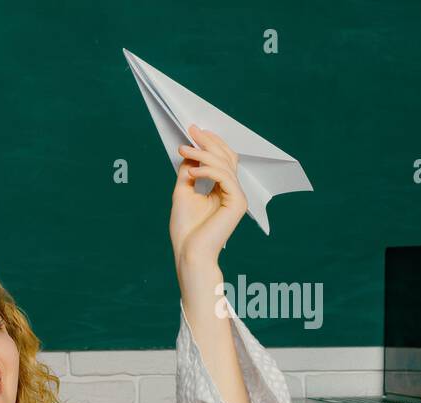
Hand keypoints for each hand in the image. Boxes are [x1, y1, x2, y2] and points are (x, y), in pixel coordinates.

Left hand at [169, 125, 246, 268]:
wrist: (190, 254)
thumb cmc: (185, 230)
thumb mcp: (182, 193)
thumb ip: (188, 172)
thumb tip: (189, 153)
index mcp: (223, 190)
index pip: (221, 160)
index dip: (209, 144)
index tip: (193, 131)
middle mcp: (233, 191)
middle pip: (226, 157)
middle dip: (208, 142)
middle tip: (191, 130)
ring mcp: (238, 196)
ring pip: (224, 165)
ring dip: (202, 154)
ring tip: (183, 150)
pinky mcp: (237, 203)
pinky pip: (224, 177)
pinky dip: (207, 170)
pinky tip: (192, 170)